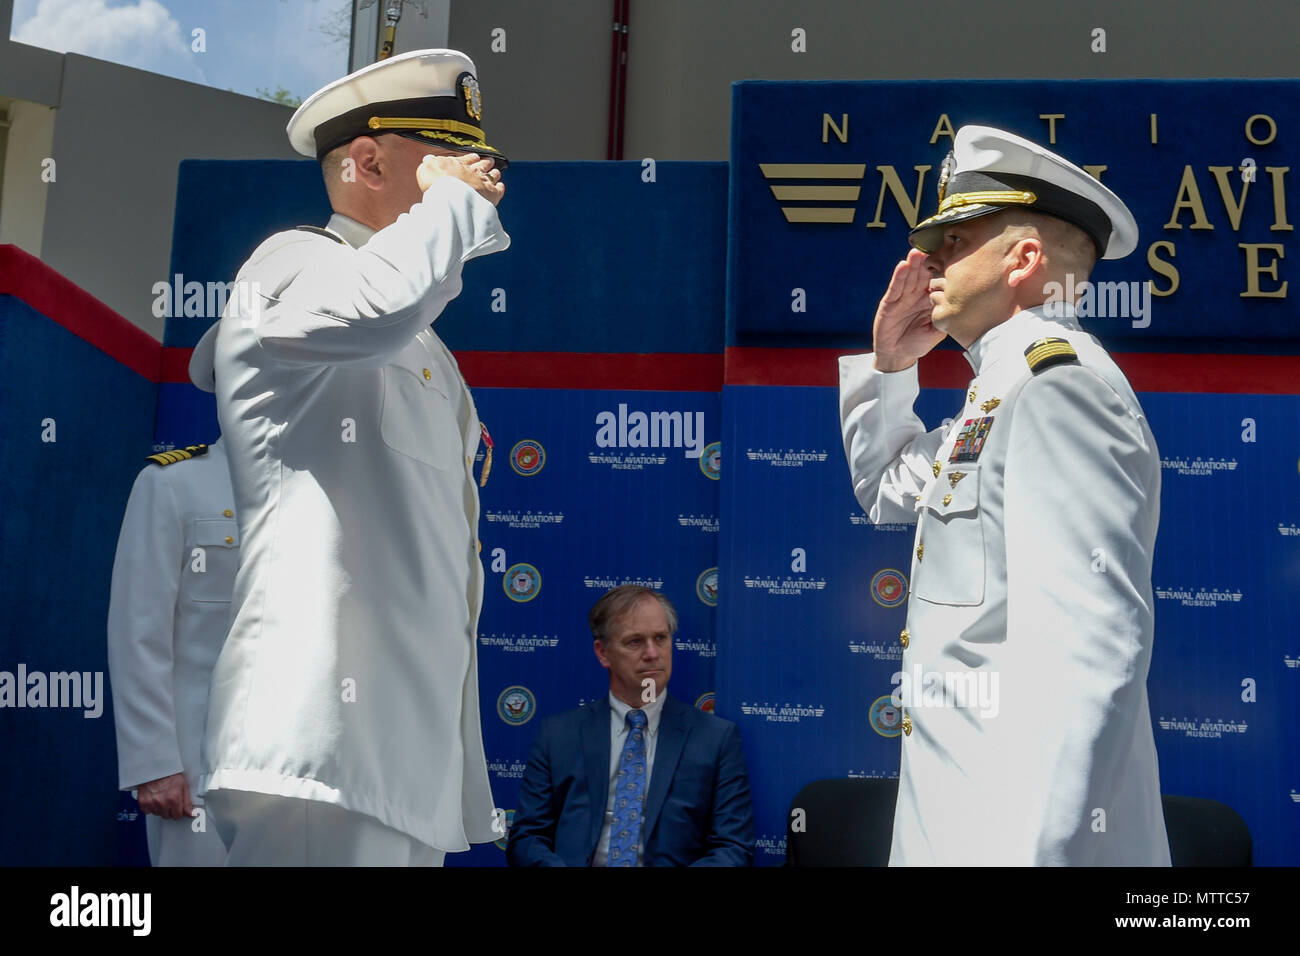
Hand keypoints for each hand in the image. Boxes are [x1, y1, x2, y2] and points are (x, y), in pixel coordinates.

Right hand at [135, 772, 192, 820]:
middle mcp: (163, 803)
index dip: (178, 811)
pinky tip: (154, 798)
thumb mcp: (183, 786)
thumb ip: (187, 802)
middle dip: (169, 810)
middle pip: (167, 816)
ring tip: (161, 797)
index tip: (178, 808)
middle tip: (169, 800)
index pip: (178, 816)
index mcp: (174, 799)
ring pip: (158, 814)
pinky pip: (147, 811)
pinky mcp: (143, 803)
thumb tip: (191, 814)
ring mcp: (152, 803)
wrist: (155, 767)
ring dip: (160, 809)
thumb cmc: (170, 774)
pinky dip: (150, 807)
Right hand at [416, 153, 504, 205]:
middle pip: (482, 164)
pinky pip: (499, 189)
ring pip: (492, 175)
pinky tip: (501, 186)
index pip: (467, 158)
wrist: (448, 195)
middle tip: (490, 160)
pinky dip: (500, 187)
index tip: (475, 156)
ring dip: (494, 173)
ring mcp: (483, 181)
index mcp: (458, 164)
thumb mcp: (426, 168)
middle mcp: (473, 171)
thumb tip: (429, 159)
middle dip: (486, 162)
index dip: (472, 157)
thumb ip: (429, 163)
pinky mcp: (491, 194)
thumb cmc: (436, 182)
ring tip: (497, 172)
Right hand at [872, 249, 945, 371]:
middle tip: (934, 246)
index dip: (942, 270)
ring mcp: (902, 298)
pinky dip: (899, 277)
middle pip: (922, 275)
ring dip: (913, 264)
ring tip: (917, 252)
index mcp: (929, 300)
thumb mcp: (936, 331)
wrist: (897, 356)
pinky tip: (903, 266)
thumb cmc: (918, 344)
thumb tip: (961, 307)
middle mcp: (916, 295)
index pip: (936, 281)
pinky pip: (895, 288)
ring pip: (909, 278)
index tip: (951, 257)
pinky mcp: (889, 303)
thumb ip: (945, 318)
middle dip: (927, 261)